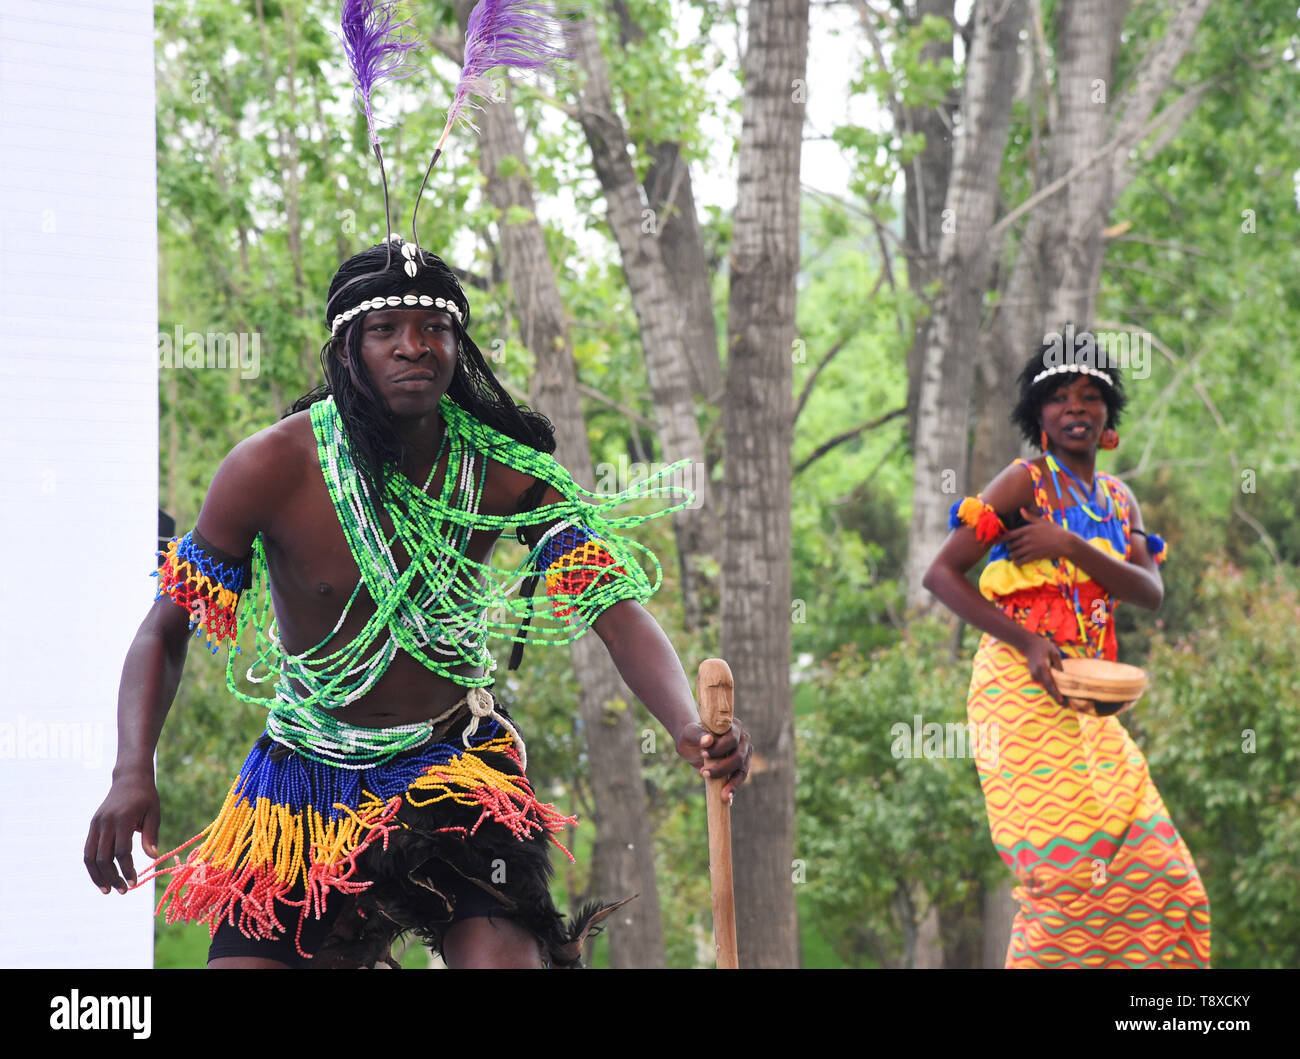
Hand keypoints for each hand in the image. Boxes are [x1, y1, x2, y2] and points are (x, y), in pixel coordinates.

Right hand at [85, 772, 160, 894]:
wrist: (129, 778)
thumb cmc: (146, 797)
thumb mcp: (154, 813)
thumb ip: (151, 835)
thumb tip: (153, 858)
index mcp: (123, 819)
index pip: (122, 851)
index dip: (127, 869)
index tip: (135, 882)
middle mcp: (105, 822)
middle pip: (104, 858)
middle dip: (113, 877)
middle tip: (124, 891)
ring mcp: (96, 824)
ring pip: (91, 857)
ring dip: (98, 876)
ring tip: (108, 890)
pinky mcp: (92, 825)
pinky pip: (88, 850)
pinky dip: (92, 866)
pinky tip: (100, 878)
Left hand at [676, 718, 752, 804]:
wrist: (693, 743)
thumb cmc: (691, 735)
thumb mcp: (690, 733)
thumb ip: (698, 735)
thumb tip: (707, 741)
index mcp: (731, 725)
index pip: (732, 738)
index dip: (720, 748)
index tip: (703, 753)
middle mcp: (742, 738)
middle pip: (739, 756)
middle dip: (722, 768)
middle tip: (703, 773)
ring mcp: (744, 752)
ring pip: (742, 769)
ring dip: (731, 783)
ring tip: (721, 795)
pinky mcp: (741, 766)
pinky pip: (740, 778)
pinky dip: (734, 788)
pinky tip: (727, 799)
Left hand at [1004, 507, 1075, 564]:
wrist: (1065, 542)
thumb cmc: (1055, 530)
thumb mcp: (1042, 521)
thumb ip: (1030, 517)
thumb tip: (1021, 509)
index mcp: (1027, 530)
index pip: (1009, 535)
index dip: (1000, 539)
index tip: (994, 542)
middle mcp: (1026, 539)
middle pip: (1010, 545)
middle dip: (1008, 548)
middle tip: (1009, 549)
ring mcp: (1030, 548)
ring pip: (1014, 554)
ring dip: (1012, 556)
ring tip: (1013, 556)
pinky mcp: (1034, 556)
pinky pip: (1021, 561)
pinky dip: (1017, 562)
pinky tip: (1017, 562)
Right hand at [1022, 635, 1064, 704]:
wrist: (1029, 644)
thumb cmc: (1044, 647)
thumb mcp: (1054, 652)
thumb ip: (1059, 664)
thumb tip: (1063, 676)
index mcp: (1042, 667)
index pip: (1049, 682)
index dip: (1055, 692)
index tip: (1061, 700)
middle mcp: (1036, 673)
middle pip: (1047, 687)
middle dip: (1055, 696)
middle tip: (1065, 705)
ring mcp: (1034, 675)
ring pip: (1045, 686)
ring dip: (1053, 692)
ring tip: (1063, 700)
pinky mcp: (1034, 676)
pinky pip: (1044, 683)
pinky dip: (1050, 687)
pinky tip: (1057, 691)